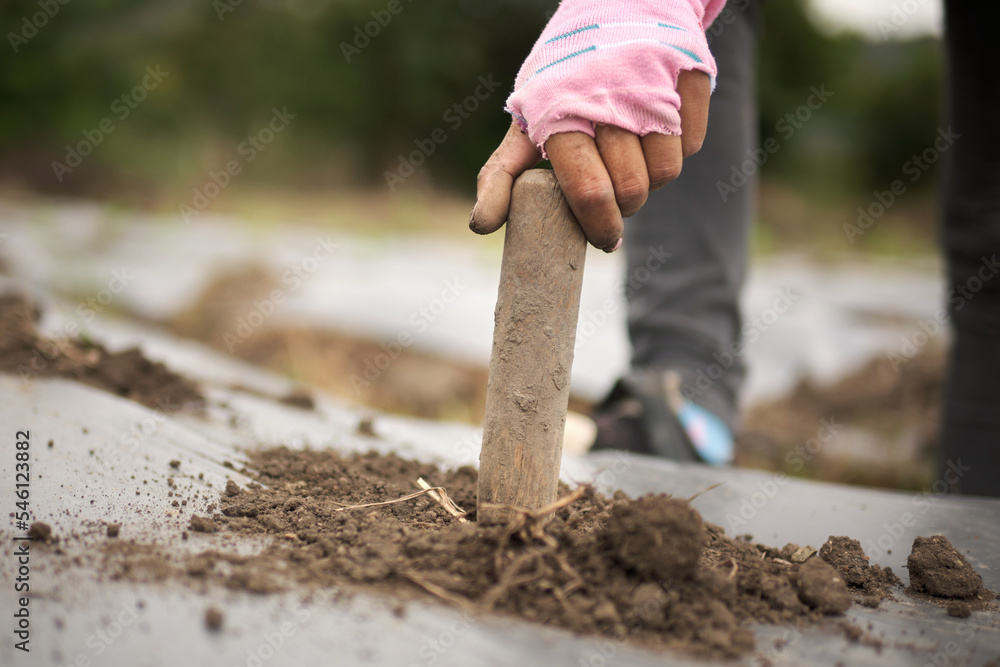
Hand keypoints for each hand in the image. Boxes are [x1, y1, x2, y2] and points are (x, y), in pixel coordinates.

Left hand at [470, 70, 710, 251]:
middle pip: (631, 189)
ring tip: (629, 156)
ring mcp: (653, 84)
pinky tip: (653, 129)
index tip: (604, 239)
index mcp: (560, 110)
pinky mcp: (688, 76)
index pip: (587, 189)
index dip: (599, 224)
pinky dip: (674, 148)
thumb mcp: (528, 118)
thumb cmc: (563, 81)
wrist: (614, 8)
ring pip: (664, 172)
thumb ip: (502, 172)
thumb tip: (481, 225)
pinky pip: (690, 144)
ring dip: (650, 178)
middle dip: (624, 208)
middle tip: (614, 197)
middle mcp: (607, 94)